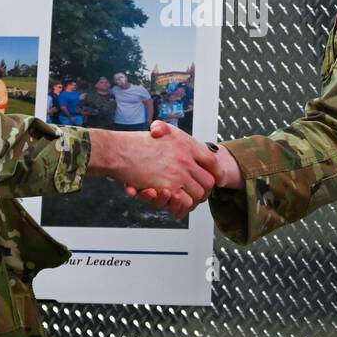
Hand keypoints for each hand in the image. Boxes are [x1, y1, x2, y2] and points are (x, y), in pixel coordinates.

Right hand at [88, 122, 218, 218]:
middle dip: (204, 191)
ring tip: (185, 201)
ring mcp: (178, 174)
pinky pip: (184, 202)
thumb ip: (162, 129)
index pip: (212, 161)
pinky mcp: (168, 187)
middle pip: (208, 181)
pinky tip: (175, 205)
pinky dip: (181, 207)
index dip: (216, 172)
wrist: (119, 151)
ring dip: (192, 200)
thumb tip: (159, 130)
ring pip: (198, 194)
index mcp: (186, 144)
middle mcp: (186, 159)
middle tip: (198, 195)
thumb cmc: (133, 143)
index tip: (216, 179)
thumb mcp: (155, 129)